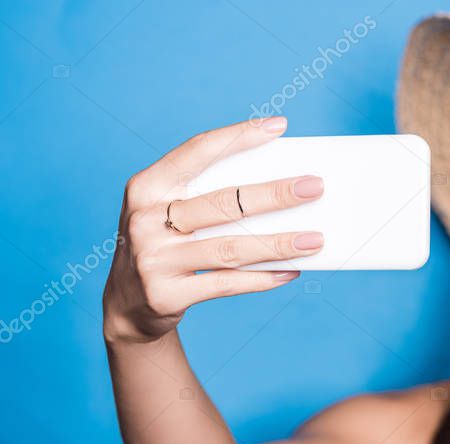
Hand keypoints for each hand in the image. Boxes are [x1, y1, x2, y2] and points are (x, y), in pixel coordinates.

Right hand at [102, 116, 325, 344]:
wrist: (128, 304)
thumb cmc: (164, 244)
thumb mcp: (167, 211)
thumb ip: (207, 197)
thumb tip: (279, 186)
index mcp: (147, 186)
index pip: (197, 151)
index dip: (238, 136)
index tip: (278, 127)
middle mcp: (145, 219)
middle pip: (224, 202)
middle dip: (275, 194)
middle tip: (315, 188)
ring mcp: (153, 258)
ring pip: (231, 247)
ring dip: (279, 243)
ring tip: (315, 240)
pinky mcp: (166, 294)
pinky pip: (227, 283)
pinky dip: (263, 278)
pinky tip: (291, 271)